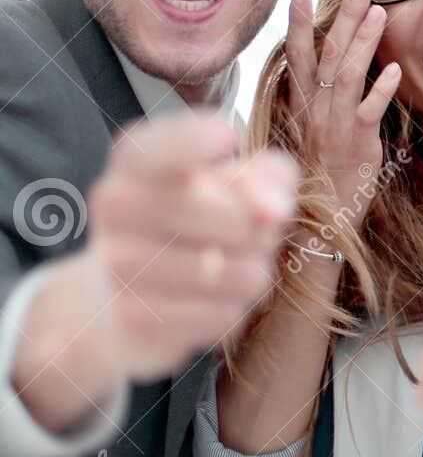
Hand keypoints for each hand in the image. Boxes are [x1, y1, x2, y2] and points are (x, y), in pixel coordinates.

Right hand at [89, 114, 298, 380]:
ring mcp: (117, 265)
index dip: (192, 140)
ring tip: (230, 265)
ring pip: (237, 272)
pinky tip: (210, 300)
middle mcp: (115, 208)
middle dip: (263, 230)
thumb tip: (272, 208)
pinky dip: (232, 308)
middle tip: (249, 231)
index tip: (231, 138)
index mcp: (136, 165)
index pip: (153, 147)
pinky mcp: (132, 318)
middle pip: (233, 216)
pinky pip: (223, 314)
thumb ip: (270, 175)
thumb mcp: (239, 184)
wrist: (125, 295)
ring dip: (253, 271)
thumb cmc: (198, 222)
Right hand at [283, 0, 400, 226]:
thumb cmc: (319, 170)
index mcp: (301, 104)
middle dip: (343, 18)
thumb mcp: (310, 129)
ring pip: (348, 77)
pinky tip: (395, 70)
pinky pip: (370, 113)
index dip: (297, 24)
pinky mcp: (357, 144)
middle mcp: (314, 110)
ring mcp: (335, 126)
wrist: (320, 219)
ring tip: (380, 12)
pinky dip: (382, 91)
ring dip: (364, 43)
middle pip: (327, 56)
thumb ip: (316, 96)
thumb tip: (329, 62)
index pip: (297, 56)